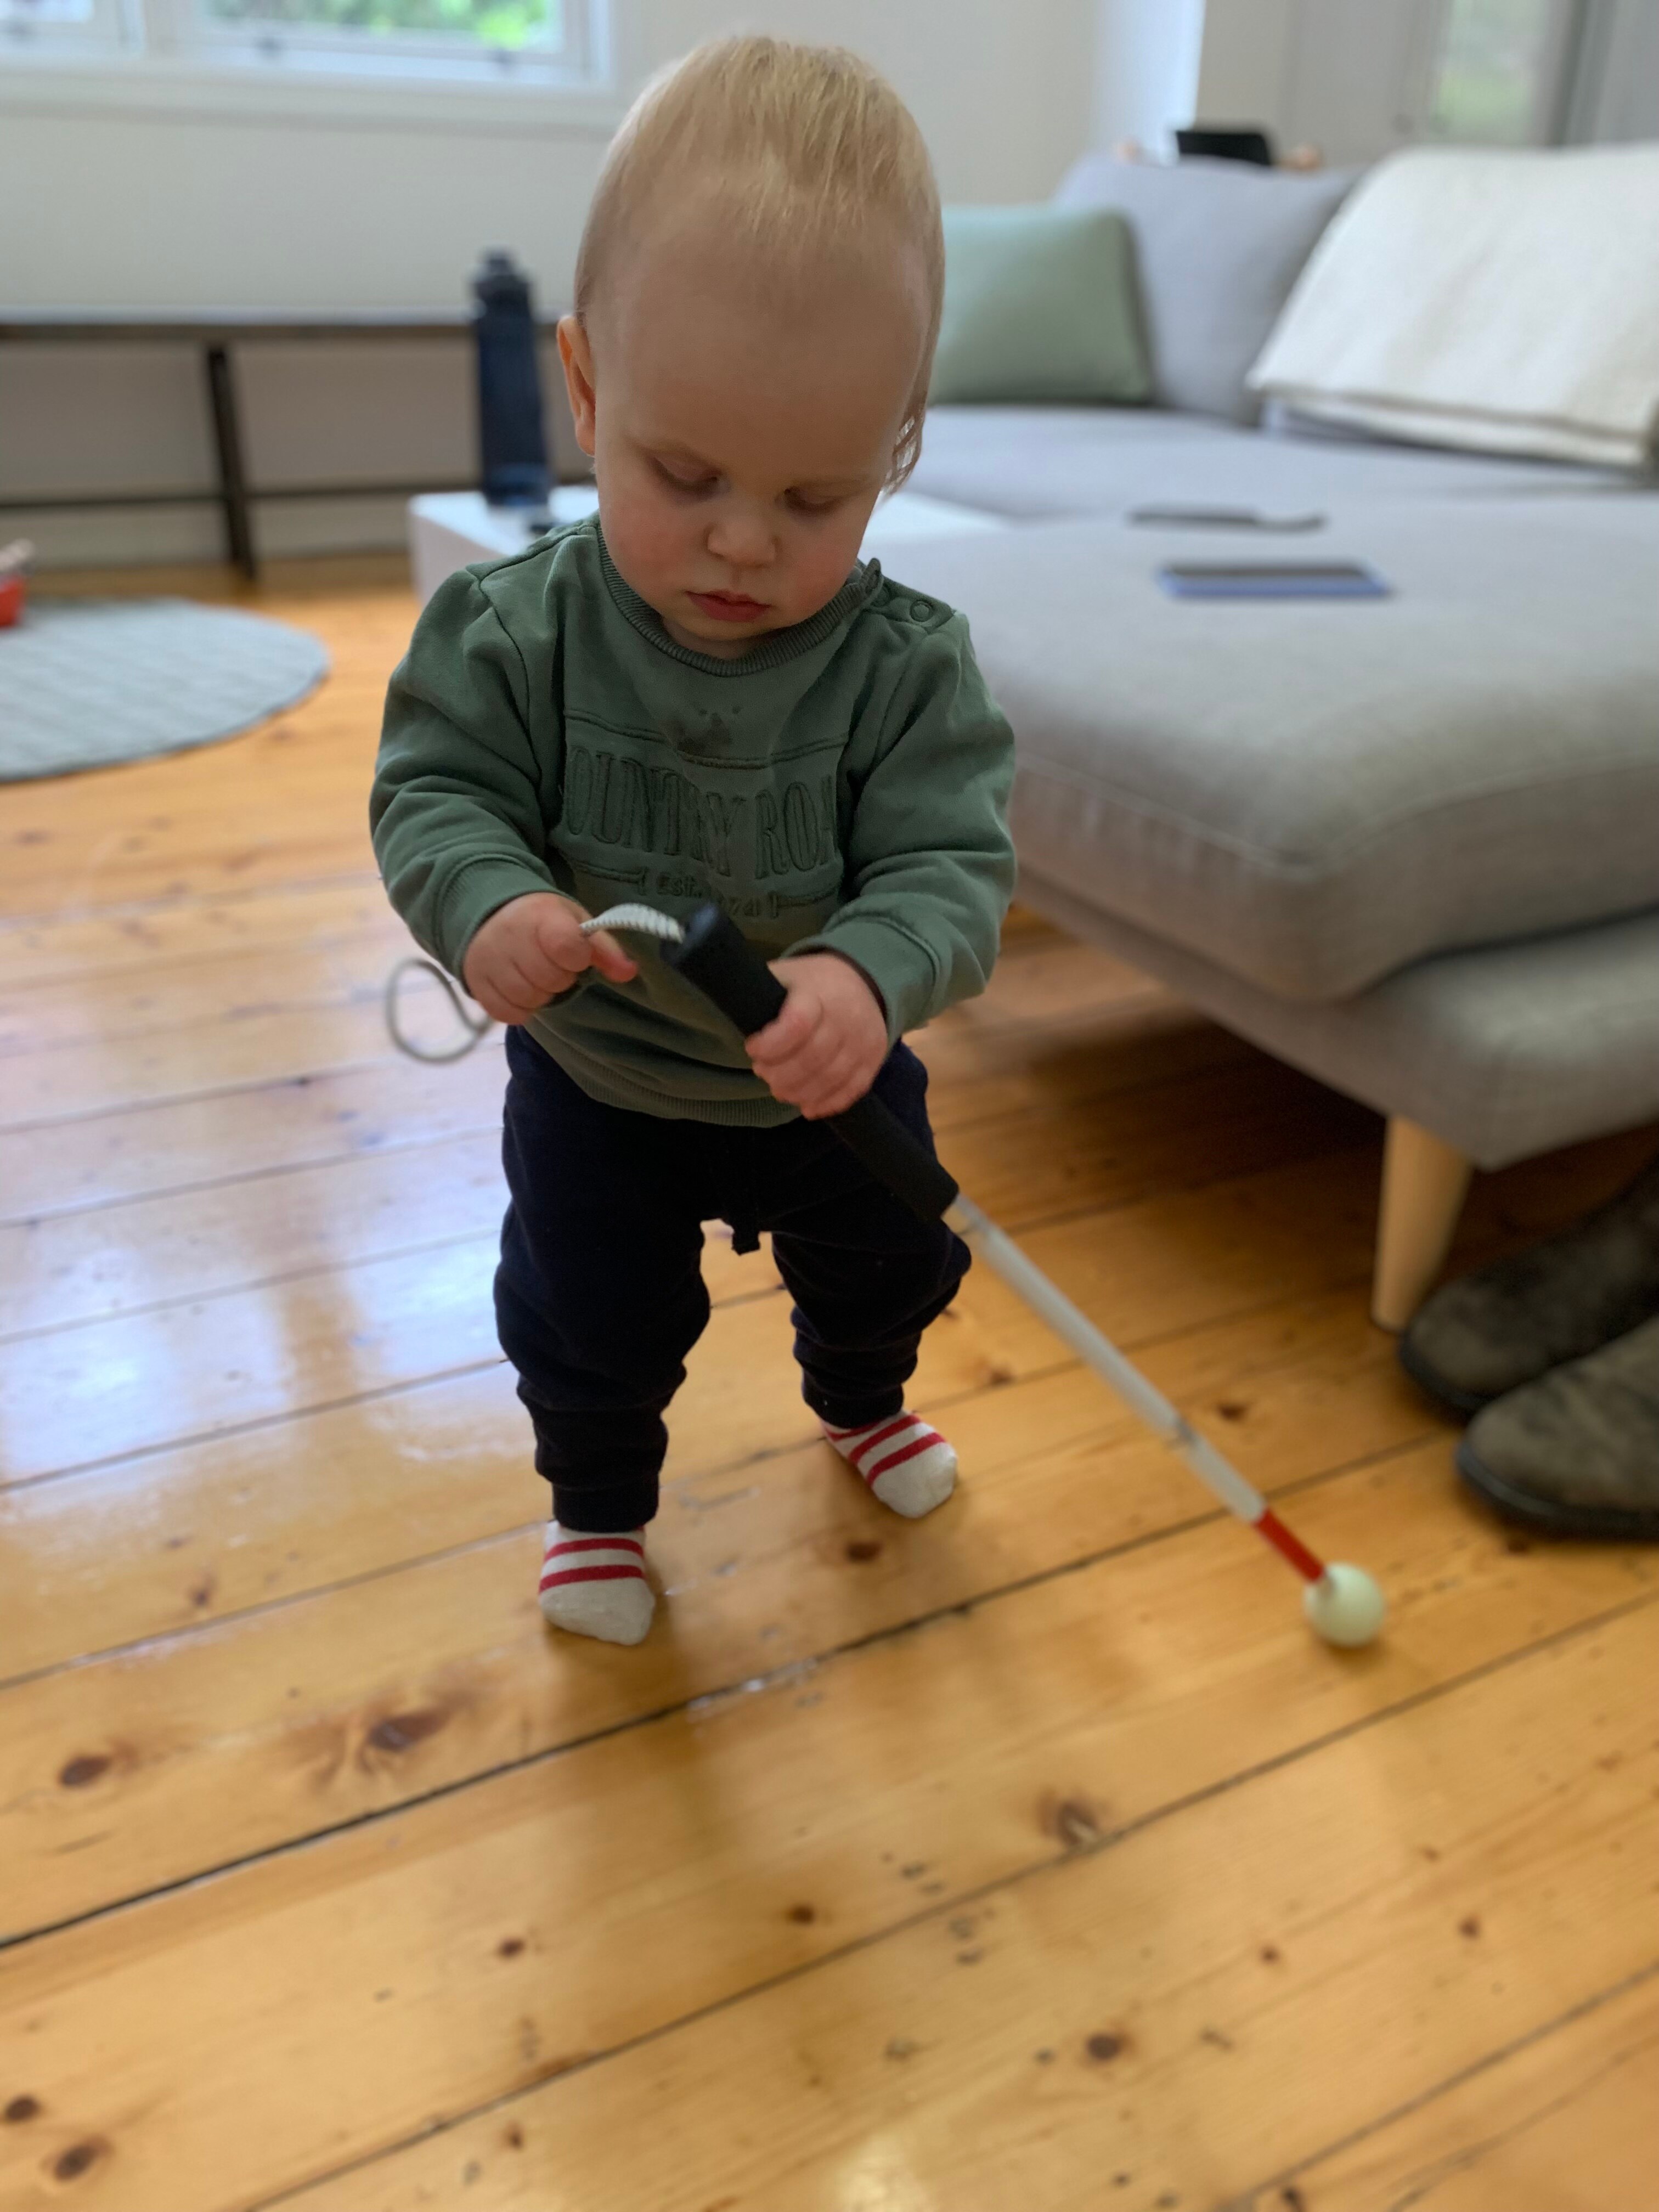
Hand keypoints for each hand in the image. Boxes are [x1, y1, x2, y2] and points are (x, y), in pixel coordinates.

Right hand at [461, 893, 635, 1024]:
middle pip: (549, 980)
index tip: (572, 953)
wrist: (489, 914)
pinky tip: (520, 988)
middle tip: (552, 964)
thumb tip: (629, 972)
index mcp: (540, 915)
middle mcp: (509, 936)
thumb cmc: (541, 920)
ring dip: (540, 993)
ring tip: (536, 975)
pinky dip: (519, 1007)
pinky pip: (507, 1013)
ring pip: (528, 998)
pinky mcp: (476, 984)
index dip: (577, 958)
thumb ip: (604, 948)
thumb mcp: (575, 922)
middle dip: (559, 977)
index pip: (567, 948)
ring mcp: (488, 961)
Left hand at [748, 953, 887, 1118]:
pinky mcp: (873, 1060)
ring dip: (798, 1093)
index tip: (753, 1048)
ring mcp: (863, 1040)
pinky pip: (851, 1091)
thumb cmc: (810, 983)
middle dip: (779, 1074)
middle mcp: (846, 1016)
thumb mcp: (783, 975)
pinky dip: (826, 1103)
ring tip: (780, 1089)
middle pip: (811, 1059)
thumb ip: (757, 991)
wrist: (862, 979)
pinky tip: (807, 1105)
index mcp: (818, 992)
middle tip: (763, 1072)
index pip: (797, 1025)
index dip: (770, 1045)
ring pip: (830, 1079)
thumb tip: (725, 1008)